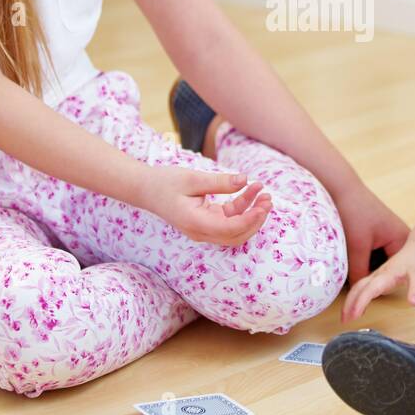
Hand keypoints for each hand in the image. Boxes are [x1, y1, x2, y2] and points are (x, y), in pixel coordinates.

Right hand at [141, 165, 271, 245]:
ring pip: (235, 228)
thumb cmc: (166, 182)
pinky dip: (242, 206)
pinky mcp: (207, 221)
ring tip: (263, 193)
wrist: (146, 189)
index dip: (250, 219)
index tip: (263, 204)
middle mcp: (201, 232)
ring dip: (251, 213)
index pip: (230, 229)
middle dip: (256, 219)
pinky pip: (229, 218)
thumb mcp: (193, 178)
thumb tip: (245, 180)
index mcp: (195, 223)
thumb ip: (219, 182)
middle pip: (236, 235)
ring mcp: (204, 229)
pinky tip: (250, 189)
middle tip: (268, 199)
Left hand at [332, 183, 411, 283]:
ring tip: (346, 268)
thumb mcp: (356, 247)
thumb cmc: (353, 212)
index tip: (361, 292)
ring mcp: (387, 235)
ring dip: (362, 266)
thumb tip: (358, 296)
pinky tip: (346, 257)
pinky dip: (359, 257)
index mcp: (402, 240)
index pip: (395, 275)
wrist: (340, 186)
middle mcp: (399, 238)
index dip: (378, 286)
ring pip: (376, 262)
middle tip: (350, 281)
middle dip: (369, 276)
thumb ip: (359, 273)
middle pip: (386, 269)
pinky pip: (370, 253)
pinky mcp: (375, 232)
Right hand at [340, 239, 414, 322]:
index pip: (370, 289)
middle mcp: (379, 274)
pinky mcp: (379, 276)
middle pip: (358, 288)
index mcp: (387, 274)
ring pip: (358, 286)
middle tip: (344, 320)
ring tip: (345, 316)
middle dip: (349, 303)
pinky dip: (356, 296)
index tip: (354, 315)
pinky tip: (356, 305)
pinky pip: (363, 286)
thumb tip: (414, 304)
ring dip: (350, 300)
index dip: (361, 302)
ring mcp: (377, 274)